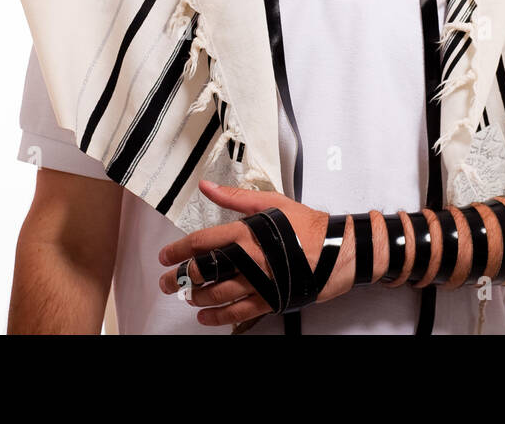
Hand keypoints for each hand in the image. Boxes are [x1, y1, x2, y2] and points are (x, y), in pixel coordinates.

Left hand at [156, 180, 353, 326]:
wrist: (338, 251)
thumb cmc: (307, 226)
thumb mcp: (272, 203)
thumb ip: (235, 197)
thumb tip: (207, 186)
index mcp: (246, 233)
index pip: (202, 242)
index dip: (179, 250)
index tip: (166, 256)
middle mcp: (249, 259)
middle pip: (204, 272)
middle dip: (179, 279)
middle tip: (167, 282)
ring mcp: (259, 282)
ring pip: (217, 294)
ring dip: (196, 298)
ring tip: (186, 297)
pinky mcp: (270, 299)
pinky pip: (238, 312)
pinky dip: (218, 317)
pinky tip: (206, 317)